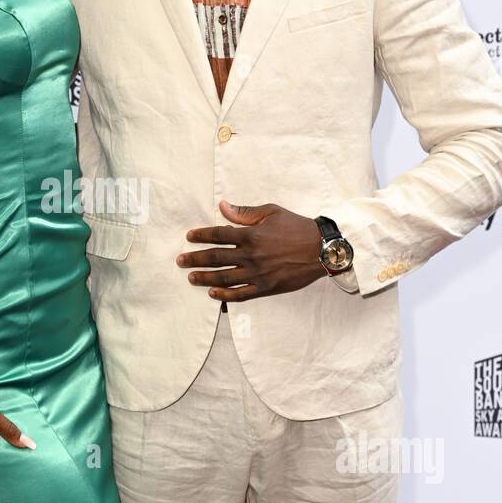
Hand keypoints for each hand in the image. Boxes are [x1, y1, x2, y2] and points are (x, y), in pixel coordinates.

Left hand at [176, 200, 323, 302]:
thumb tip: (222, 206)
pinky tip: (213, 293)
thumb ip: (245, 212)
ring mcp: (258, 274)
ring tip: (190, 277)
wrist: (321, 249)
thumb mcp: (271, 212)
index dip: (201, 235)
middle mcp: (251, 255)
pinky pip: (241, 294)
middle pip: (216, 258)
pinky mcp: (266, 288)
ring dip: (204, 278)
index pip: (218, 235)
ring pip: (224, 278)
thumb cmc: (297, 227)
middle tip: (180, 260)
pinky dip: (225, 296)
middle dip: (195, 259)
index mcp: (251, 234)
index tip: (188, 237)